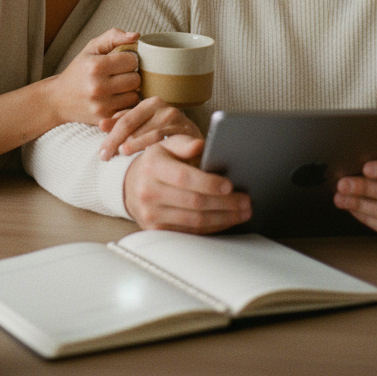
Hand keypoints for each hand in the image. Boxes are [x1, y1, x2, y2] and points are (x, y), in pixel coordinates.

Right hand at [48, 28, 141, 125]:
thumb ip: (114, 36)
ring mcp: (101, 105)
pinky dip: (126, 105)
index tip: (120, 61)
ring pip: (134, 96)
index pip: (132, 60)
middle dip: (131, 75)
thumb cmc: (79, 70)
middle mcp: (98, 86)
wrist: (58, 100)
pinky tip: (117, 99)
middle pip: (136, 79)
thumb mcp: (92, 48)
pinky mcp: (104, 119)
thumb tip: (136, 36)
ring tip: (117, 88)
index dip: (128, 59)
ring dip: (129, 91)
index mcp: (96, 66)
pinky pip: (129, 110)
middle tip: (120, 75)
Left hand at [97, 98, 202, 159]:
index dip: (110, 137)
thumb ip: (124, 123)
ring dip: (135, 146)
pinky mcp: (189, 134)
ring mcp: (177, 120)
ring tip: (122, 154)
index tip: (101, 154)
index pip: (125, 120)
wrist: (197, 144)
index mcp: (151, 103)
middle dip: (116, 143)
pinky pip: (169, 143)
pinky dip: (156, 151)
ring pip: (150, 135)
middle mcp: (164, 108)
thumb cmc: (167, 134)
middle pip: (133, 127)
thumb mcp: (144, 125)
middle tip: (105, 158)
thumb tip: (101, 124)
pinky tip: (147, 160)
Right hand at [123, 136, 251, 232]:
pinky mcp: (156, 230)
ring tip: (243, 211)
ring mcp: (151, 214)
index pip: (184, 177)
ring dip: (223, 218)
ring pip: (194, 220)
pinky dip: (212, 227)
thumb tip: (201, 146)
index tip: (229, 185)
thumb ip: (184, 144)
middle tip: (246, 201)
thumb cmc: (157, 162)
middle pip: (193, 202)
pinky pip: (190, 232)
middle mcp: (148, 191)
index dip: (209, 183)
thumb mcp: (167, 145)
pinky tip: (227, 220)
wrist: (130, 185)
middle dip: (224, 203)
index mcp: (152, 166)